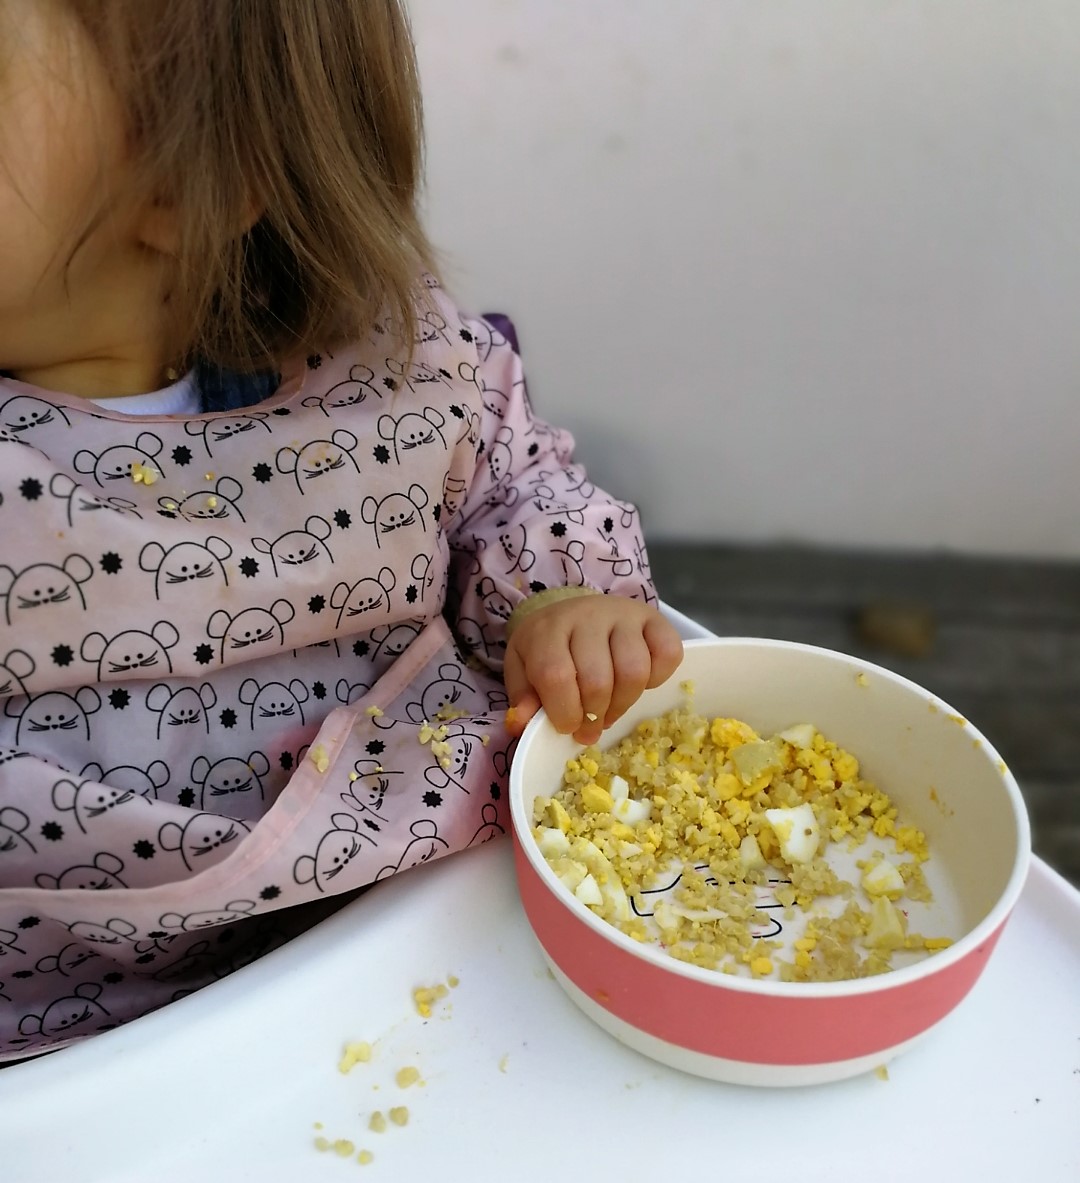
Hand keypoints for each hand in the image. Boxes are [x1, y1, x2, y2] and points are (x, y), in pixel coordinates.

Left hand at [502, 594, 682, 744]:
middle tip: (590, 727)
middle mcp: (587, 615)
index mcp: (547, 629)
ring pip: (634, 671)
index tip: (567, 727)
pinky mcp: (654, 618)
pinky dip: (657, 679)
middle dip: (594, 716)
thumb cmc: (549, 647)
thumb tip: (520, 725)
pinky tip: (638, 684)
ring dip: (623, 703)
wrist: (574, 612)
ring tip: (610, 710)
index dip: (564, 712)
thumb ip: (522, 698)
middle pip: (598, 680)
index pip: (555, 675)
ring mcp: (624, 614)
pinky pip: (667, 655)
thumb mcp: (524, 669)